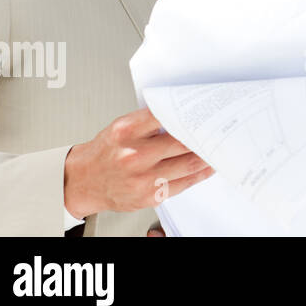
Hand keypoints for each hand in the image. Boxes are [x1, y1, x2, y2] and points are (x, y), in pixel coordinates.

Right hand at [64, 107, 213, 218]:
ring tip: (221, 145)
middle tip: (221, 127)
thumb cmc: (106, 151)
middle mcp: (134, 155)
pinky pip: (184, 183)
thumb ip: (151, 120)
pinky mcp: (149, 196)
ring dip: (209, 154)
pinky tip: (208, 166)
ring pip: (189, 163)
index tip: (207, 110)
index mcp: (126, 131)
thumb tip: (185, 114)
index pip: (167, 115)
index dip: (191, 113)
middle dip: (205, 134)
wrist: (84, 181)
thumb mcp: (122, 127)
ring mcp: (142, 178)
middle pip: (183, 141)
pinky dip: (200, 173)